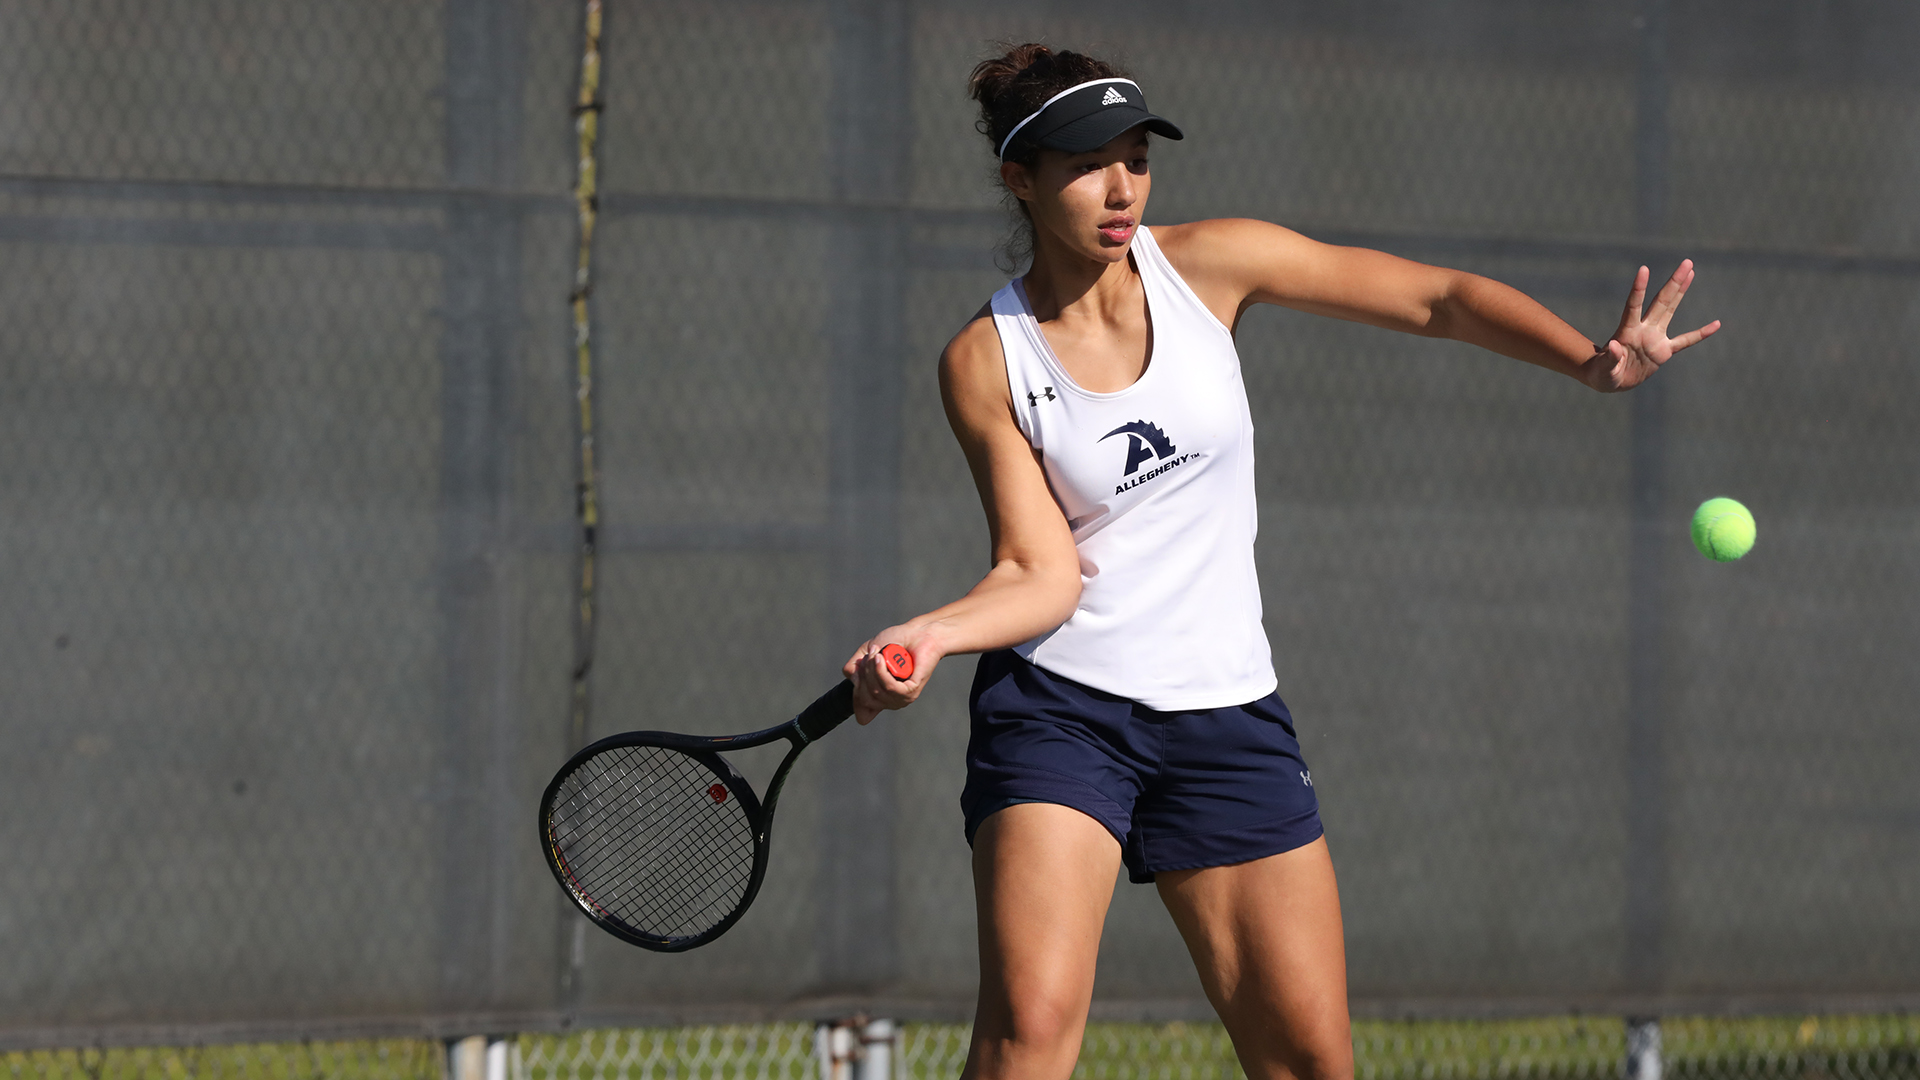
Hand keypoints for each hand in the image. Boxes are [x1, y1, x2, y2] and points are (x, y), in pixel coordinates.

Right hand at [843, 626, 940, 724]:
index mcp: (880, 697)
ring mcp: (901, 698)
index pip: (863, 715)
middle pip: (865, 698)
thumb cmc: (894, 642)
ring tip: (878, 652)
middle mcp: (890, 702)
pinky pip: (890, 687)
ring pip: (876, 691)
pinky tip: (881, 657)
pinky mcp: (911, 691)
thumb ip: (853, 668)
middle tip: (872, 654)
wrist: (917, 633)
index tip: (860, 670)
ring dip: (872, 668)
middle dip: (863, 673)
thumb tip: (855, 683)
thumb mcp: (866, 654)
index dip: (856, 695)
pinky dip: (882, 671)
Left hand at [1585, 260, 1720, 391]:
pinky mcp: (1663, 352)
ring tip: (1691, 272)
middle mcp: (1643, 329)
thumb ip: (1611, 358)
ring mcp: (1655, 339)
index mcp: (1626, 331)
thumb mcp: (1603, 370)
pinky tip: (1716, 324)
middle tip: (1687, 262)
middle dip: (1673, 283)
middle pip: (1660, 301)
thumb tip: (1614, 345)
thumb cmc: (1602, 374)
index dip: (1638, 288)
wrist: (1610, 381)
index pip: (1633, 305)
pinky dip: (1700, 334)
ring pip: (1671, 311)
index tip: (1643, 269)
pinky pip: (1686, 341)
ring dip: (1681, 292)